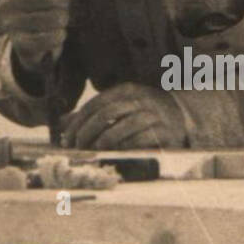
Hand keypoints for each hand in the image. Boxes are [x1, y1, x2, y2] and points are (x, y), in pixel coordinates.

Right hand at [0, 0, 68, 68]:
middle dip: (63, 2)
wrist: (29, 40)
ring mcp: (9, 24)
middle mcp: (4, 3)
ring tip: (62, 19)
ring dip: (63, 19)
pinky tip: (59, 33)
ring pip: (51, 18)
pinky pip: (48, 38)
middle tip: (64, 5)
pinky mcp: (19, 43)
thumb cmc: (41, 5)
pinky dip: (59, 35)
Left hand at [61, 83, 186, 149]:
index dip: (79, 121)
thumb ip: (93, 113)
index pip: (96, 103)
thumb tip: (61, 122)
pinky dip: (124, 146)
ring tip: (95, 150)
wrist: (182, 116)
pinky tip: (114, 152)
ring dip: (104, 140)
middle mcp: (140, 100)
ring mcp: (153, 115)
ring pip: (122, 126)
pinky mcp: (164, 132)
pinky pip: (139, 139)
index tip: (68, 137)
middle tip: (78, 146)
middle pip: (106, 114)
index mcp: (126, 90)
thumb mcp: (120, 106)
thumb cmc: (143, 113)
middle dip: (87, 132)